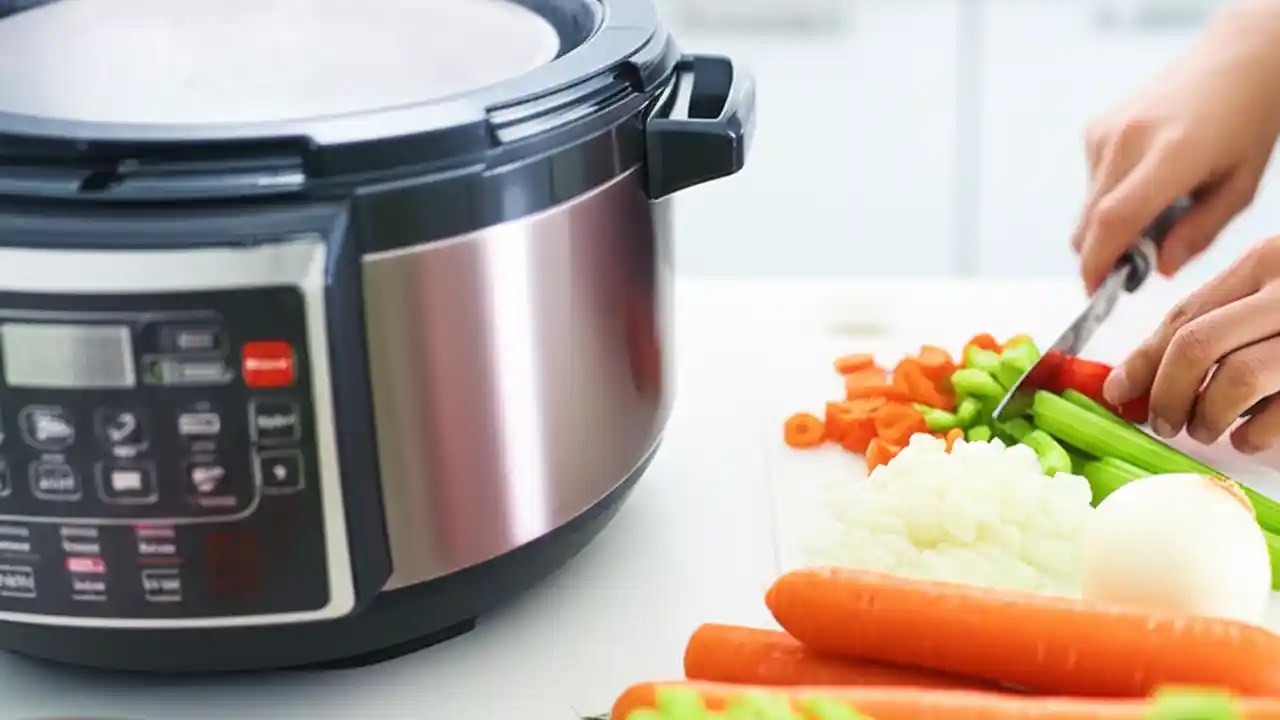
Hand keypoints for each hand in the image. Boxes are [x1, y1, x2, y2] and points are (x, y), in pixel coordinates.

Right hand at [1072, 0, 1279, 293]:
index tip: (1097, 294)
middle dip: (1101, 254)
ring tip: (1154, 210)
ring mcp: (1105, 131)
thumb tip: (1160, 268)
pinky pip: (1090, 182)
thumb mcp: (1241, 186)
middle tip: (1133, 265)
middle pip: (1090, 222)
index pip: (1115, 221)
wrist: (1236, 60)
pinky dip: (1109, 196)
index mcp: (1171, 154)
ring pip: (1087, 207)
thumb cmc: (1247, 123)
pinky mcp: (1095, 128)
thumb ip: (1200, 232)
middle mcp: (1127, 140)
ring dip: (1109, 224)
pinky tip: (1145, 179)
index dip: (1098, 265)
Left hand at [1102, 237, 1279, 453]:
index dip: (1140, 360)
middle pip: (1196, 345)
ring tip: (1205, 429)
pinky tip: (1248, 438)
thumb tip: (1132, 379)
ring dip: (1205, 416)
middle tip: (1161, 421)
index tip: (1116, 394)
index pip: (1182, 314)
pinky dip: (1252, 435)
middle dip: (1164, 392)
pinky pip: (1277, 415)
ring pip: (1235, 379)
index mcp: (1265, 262)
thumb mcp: (1269, 297)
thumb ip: (1214, 323)